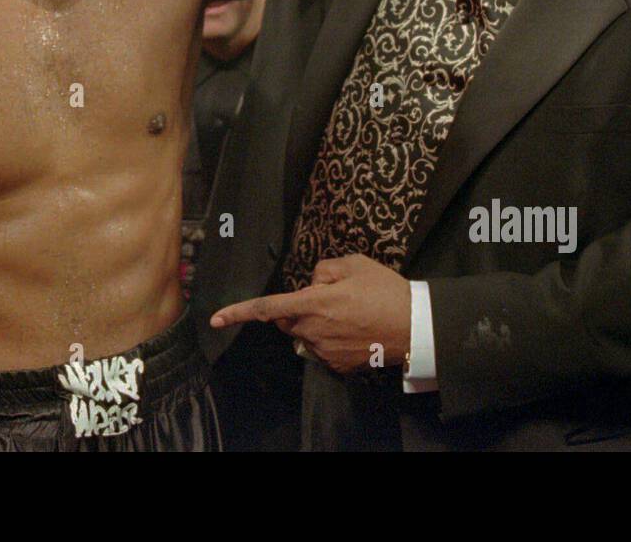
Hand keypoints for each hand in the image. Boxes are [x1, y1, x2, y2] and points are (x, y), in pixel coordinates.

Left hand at [210, 254, 411, 374]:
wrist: (415, 327)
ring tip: (348, 314)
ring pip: (305, 335)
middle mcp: (314, 330)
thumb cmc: (385, 290)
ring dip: (315, 324)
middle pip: (288, 321)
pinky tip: (355, 331)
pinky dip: (331, 340)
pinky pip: (323, 350)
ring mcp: (325, 351)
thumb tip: (312, 281)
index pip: (268, 308)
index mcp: (314, 302)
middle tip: (327, 298)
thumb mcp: (355, 264)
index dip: (239, 312)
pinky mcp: (338, 366)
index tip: (215, 318)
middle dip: (296, 309)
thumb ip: (324, 269)